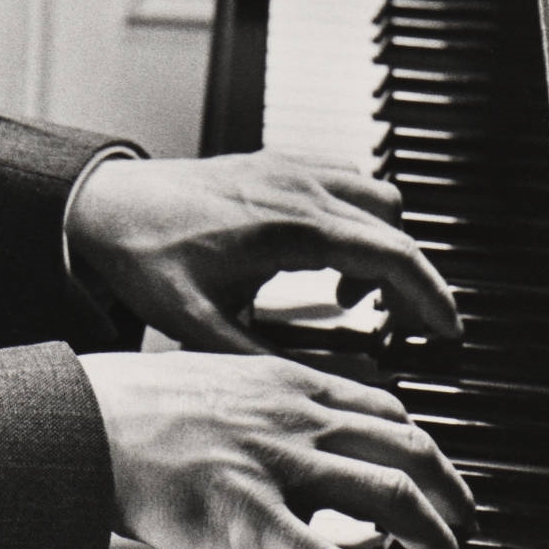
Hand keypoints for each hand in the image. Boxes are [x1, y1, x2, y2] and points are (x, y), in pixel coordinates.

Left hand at [67, 150, 460, 352]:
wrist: (101, 204)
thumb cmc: (145, 260)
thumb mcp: (203, 327)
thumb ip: (274, 363)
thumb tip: (337, 387)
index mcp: (290, 228)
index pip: (392, 256)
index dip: (430, 299)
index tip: (446, 336)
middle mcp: (298, 188)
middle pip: (394, 229)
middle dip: (412, 282)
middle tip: (408, 333)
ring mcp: (288, 168)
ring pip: (375, 199)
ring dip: (383, 245)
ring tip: (357, 301)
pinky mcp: (274, 161)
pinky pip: (344, 182)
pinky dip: (356, 219)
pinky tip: (325, 261)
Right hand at [78, 349, 473, 548]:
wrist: (80, 421)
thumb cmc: (130, 406)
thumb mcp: (209, 379)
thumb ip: (257, 399)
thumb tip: (284, 422)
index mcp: (283, 379)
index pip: (382, 407)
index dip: (419, 445)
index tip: (429, 473)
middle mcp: (293, 414)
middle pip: (406, 447)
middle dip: (450, 491)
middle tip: (462, 526)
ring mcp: (275, 463)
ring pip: (390, 495)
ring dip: (437, 538)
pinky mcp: (249, 514)